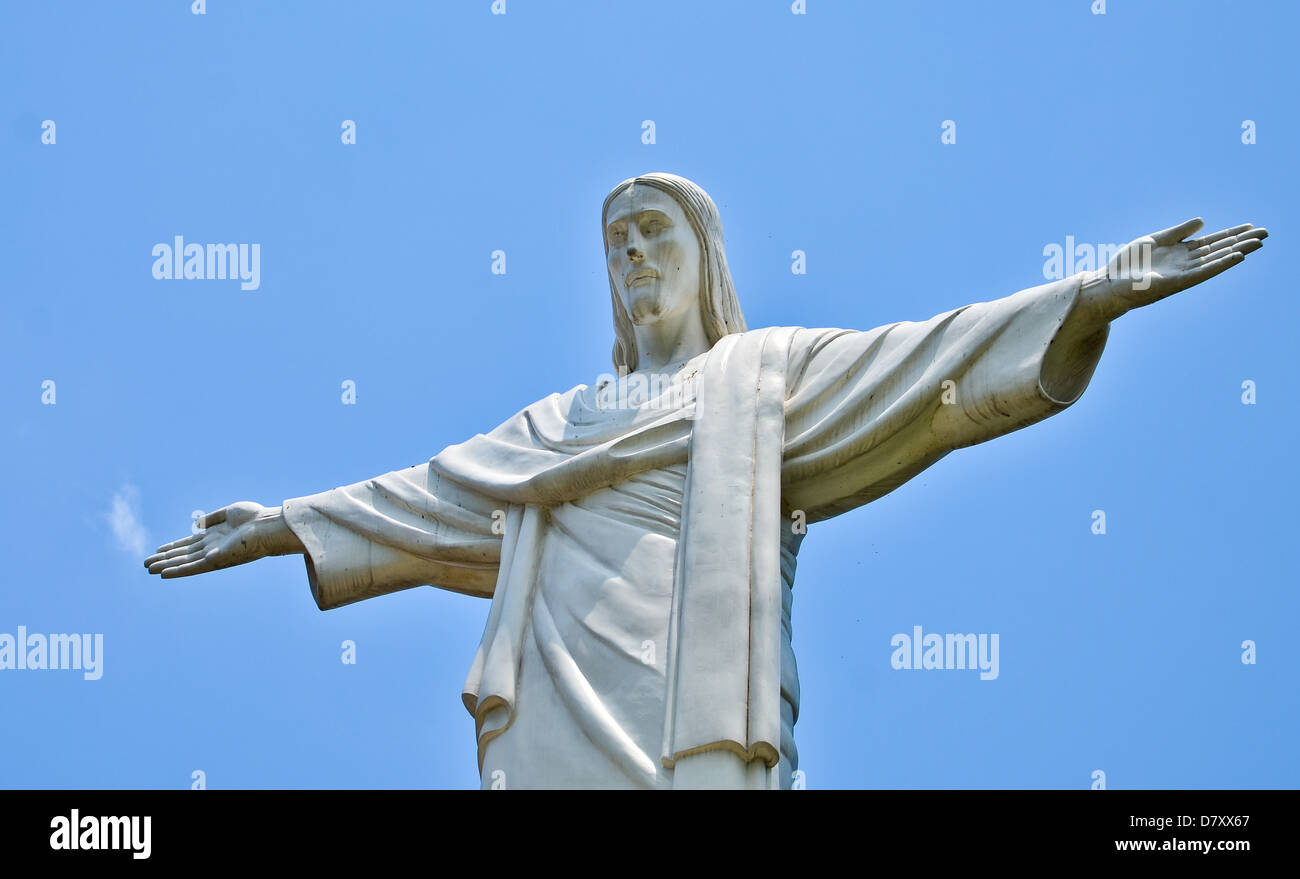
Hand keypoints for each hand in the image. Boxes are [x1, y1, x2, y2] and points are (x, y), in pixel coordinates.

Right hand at [144, 502, 300, 578]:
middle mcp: (212, 547)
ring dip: (166, 566)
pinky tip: (164, 574)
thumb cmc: (255, 517)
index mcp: (214, 536)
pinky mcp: (216, 561)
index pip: (189, 544)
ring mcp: (213, 555)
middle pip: (183, 555)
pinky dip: (178, 571)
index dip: (173, 547)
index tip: (157, 550)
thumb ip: (212, 518)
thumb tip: (196, 524)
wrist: (268, 525)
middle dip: (164, 559)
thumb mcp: (229, 513)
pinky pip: (193, 568)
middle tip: (146, 564)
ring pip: (184, 563)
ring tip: (148, 569)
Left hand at [1080, 218, 1267, 321]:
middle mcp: (1185, 264)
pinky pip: (1203, 273)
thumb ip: (1178, 232)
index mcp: (1180, 253)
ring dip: (1237, 252)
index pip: (1211, 242)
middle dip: (1242, 241)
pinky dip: (1221, 264)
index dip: (1231, 234)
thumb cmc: (1127, 264)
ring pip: (1216, 261)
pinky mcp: (1176, 283)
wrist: (1108, 284)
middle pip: (1219, 250)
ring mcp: (1182, 274)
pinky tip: (1236, 256)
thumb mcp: (1154, 240)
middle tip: (1265, 233)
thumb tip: (1203, 221)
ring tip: (1258, 243)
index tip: (1251, 226)